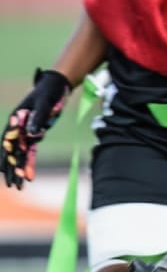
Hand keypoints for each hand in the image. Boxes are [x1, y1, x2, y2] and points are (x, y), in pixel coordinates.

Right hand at [2, 69, 70, 188]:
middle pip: (12, 152)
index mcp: (15, 120)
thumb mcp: (44, 103)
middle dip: (12, 169)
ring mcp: (25, 133)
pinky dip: (30, 163)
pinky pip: (31, 152)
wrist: (56, 86)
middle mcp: (17, 128)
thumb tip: (33, 135)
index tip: (5, 170)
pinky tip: (29, 176)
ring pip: (21, 154)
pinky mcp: (35, 135)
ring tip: (19, 186)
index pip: (8, 141)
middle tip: (13, 185)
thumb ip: (39, 117)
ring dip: (20, 170)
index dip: (7, 156)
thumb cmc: (49, 92)